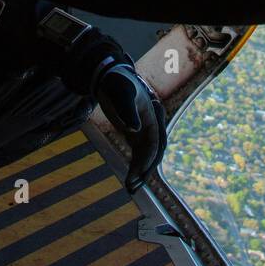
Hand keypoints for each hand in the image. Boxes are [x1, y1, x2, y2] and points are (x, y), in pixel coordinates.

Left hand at [94, 63, 167, 192]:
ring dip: (141, 172)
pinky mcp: (136, 134)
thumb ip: (127, 109)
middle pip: (155, 152)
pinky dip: (136, 167)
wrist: (110, 76)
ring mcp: (145, 130)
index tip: (137, 175)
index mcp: (153, 116)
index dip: (147, 159)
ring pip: (148, 156)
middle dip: (146, 170)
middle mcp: (153, 125)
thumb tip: (135, 130)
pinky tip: (129, 180)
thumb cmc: (116, 83)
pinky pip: (140, 154)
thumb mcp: (120, 92)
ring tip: (130, 189)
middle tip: (133, 187)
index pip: (155, 142)